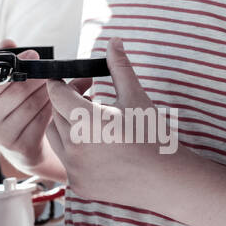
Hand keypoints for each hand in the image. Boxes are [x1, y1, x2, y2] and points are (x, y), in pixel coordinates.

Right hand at [0, 39, 89, 181]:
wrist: (21, 145)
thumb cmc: (15, 108)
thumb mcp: (8, 86)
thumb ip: (7, 62)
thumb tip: (8, 42)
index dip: (17, 65)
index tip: (34, 55)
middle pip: (17, 92)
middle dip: (38, 79)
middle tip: (50, 72)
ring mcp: (1, 134)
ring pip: (31, 106)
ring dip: (47, 94)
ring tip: (55, 87)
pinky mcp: (19, 145)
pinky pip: (40, 121)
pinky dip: (52, 109)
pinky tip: (57, 104)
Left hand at [44, 37, 166, 205]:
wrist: (169, 180)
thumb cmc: (154, 135)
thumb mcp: (136, 97)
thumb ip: (120, 67)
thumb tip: (114, 40)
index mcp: (87, 120)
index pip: (57, 94)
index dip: (61, 83)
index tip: (68, 79)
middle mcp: (75, 146)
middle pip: (56, 114)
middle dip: (67, 102)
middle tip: (87, 96)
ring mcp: (75, 169)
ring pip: (56, 137)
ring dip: (67, 125)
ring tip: (90, 120)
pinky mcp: (79, 185)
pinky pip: (66, 161)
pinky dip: (74, 150)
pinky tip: (95, 146)